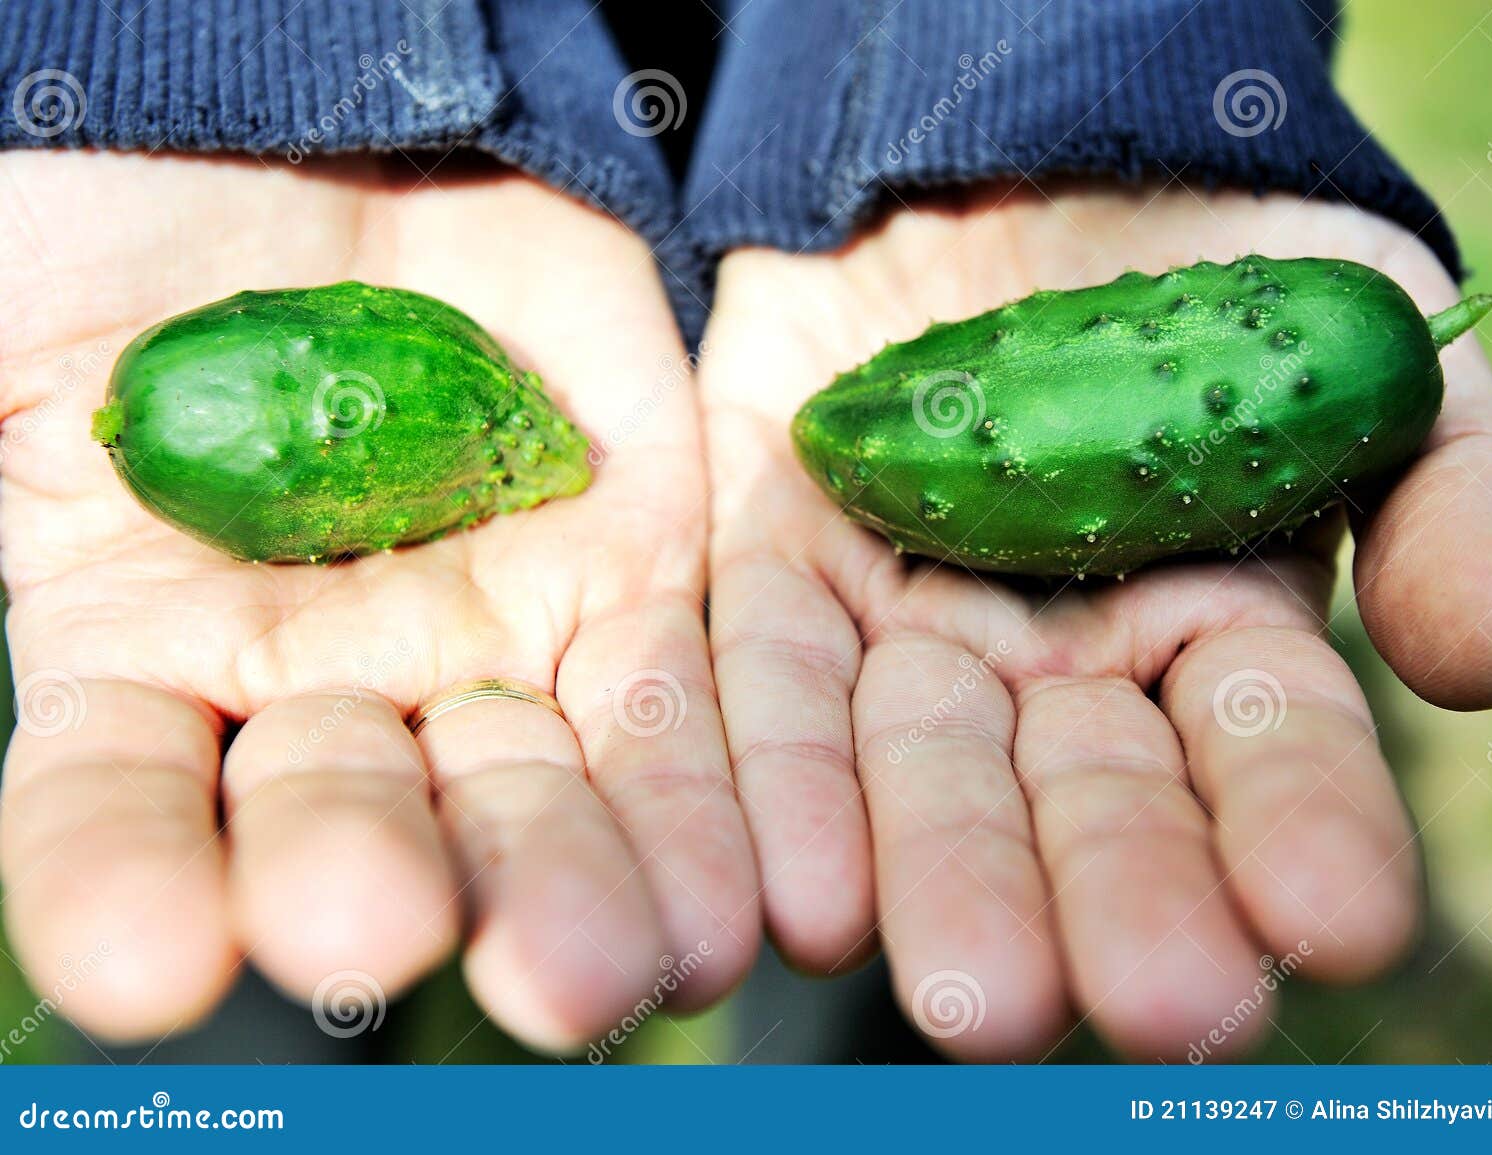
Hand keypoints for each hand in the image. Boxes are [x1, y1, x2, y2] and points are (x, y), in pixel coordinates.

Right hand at [0, 151, 757, 1046]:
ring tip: (615, 966)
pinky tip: (749, 889)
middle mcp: (326, 684)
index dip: (123, 884)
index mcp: (149, 661)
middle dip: (373, 881)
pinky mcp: (632, 577)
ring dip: (570, 878)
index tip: (149, 964)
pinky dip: (706, 789)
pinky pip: (674, 695)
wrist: (340, 125)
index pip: (118, 807)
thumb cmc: (133, 223)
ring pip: (531, 787)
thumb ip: (19, 451)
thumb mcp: (16, 335)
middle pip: (354, 818)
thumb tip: (10, 500)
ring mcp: (487, 636)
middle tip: (391, 940)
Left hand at [700, 180, 1491, 1060]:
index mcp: (1211, 633)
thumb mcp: (1370, 350)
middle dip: (1096, 897)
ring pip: (914, 766)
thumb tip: (1483, 654)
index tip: (1335, 922)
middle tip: (1113, 999)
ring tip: (957, 991)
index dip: (1302, 829)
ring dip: (930, 874)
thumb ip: (1445, 495)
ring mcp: (910, 628)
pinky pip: (763, 679)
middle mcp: (1054, 668)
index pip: (1265, 751)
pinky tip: (790, 890)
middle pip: (1076, 798)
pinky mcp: (777, 570)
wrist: (1018, 158)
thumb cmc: (1222, 261)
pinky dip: (772, 779)